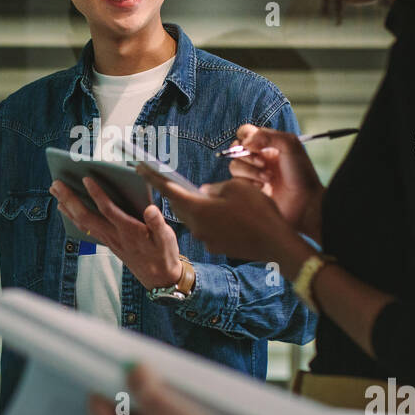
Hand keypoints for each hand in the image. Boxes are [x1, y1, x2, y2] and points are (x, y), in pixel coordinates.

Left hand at [49, 177, 182, 289]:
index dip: (97, 194)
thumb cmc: (163, 254)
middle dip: (70, 199)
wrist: (158, 278)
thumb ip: (157, 223)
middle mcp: (115, 235)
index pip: (108, 210)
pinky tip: (66, 208)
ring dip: (67, 206)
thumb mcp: (167, 238)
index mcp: (130, 230)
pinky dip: (73, 216)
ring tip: (54, 191)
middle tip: (56, 183)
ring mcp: (108, 239)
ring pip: (82, 222)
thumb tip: (150, 209)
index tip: (86, 179)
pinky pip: (85, 228)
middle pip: (86, 216)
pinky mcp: (107, 242)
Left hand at [136, 165, 297, 262]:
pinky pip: (206, 228)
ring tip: (199, 195)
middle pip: (179, 205)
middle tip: (167, 179)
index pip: (169, 190)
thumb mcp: (237, 188)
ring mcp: (207, 239)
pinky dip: (207, 218)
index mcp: (198, 208)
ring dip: (192, 206)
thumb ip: (215, 188)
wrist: (275, 243)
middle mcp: (197, 226)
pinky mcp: (217, 246)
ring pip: (193, 218)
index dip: (153, 177)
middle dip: (174, 192)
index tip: (139, 167)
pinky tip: (220, 213)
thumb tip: (205, 193)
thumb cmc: (258, 212)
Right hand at [227, 124, 324, 240]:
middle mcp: (258, 157)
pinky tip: (262, 188)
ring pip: (234, 165)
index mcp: (268, 144)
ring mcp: (253, 173)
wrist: (304, 202)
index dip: (244, 136)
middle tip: (263, 164)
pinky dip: (248, 182)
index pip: (245, 132)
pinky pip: (236, 181)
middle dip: (247, 156)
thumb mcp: (290, 145)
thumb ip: (267, 136)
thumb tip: (244, 142)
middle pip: (236, 148)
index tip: (253, 145)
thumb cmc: (301, 174)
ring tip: (268, 178)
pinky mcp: (249, 189)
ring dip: (250, 171)